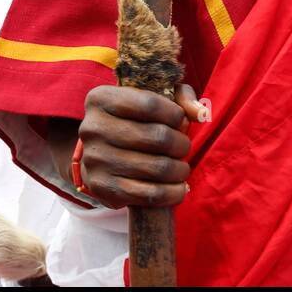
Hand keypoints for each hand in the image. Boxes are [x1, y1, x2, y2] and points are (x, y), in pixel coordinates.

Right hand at [76, 83, 207, 208]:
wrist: (100, 156)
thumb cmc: (134, 121)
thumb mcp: (153, 98)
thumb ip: (180, 96)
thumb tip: (200, 113)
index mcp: (100, 99)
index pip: (151, 104)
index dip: (175, 114)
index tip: (181, 121)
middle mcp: (92, 128)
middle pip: (158, 136)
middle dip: (181, 144)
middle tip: (183, 148)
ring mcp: (95, 159)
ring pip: (158, 167)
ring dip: (180, 169)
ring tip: (182, 167)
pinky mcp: (102, 188)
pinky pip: (150, 194)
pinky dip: (173, 193)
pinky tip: (179, 188)